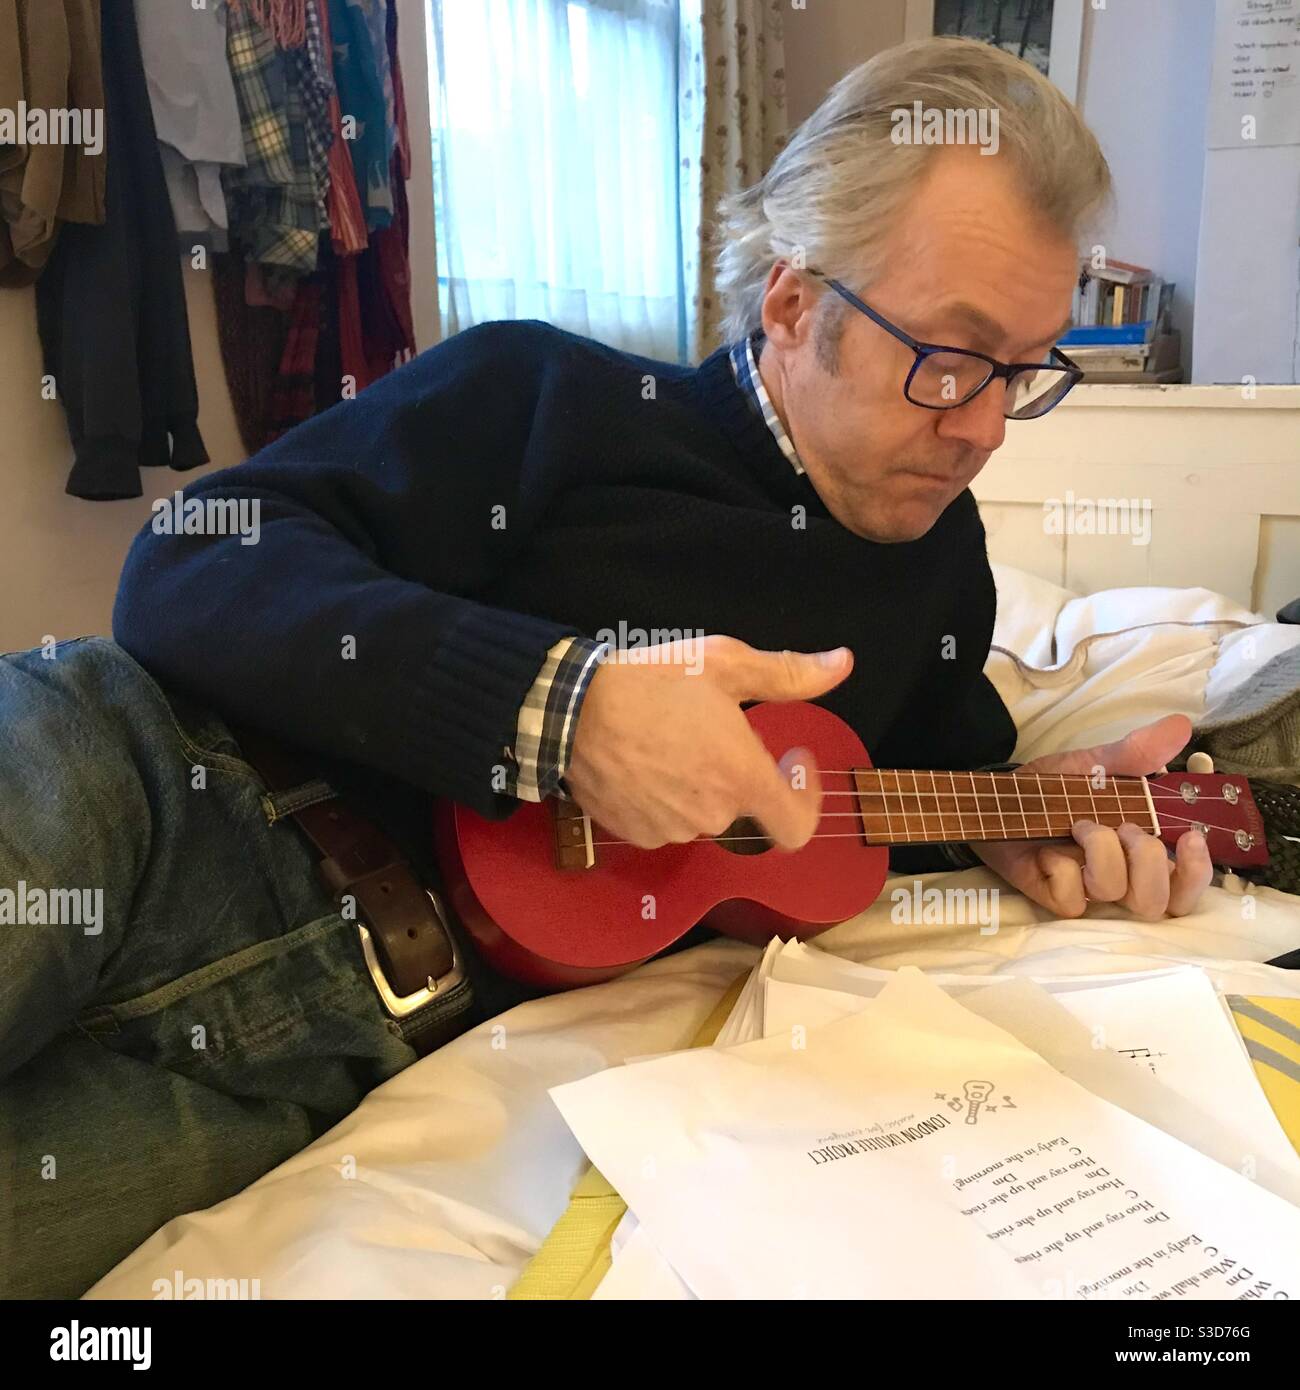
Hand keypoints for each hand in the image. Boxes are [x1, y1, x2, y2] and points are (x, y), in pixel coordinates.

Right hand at [565, 636, 852, 849]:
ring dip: (699, 782)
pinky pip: (663, 820)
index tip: (790, 757)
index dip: (805, 798)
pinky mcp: (633, 834)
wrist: (570, 709)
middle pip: (743, 805)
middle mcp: (711, 815)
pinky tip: (644, 757)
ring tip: (672, 737)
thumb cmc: (652, 682)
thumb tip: (844, 663)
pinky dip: (663, 796)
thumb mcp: (725, 663)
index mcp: (742, 779)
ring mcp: (669, 830)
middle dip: (738, 769)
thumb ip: (789, 672)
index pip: (797, 827)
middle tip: (715, 725)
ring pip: (700, 811)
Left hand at [971, 714, 1212, 919]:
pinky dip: (1062, 870)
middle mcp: (1122, 877)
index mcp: (1142, 851)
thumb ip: (1137, 752)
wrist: (999, 797)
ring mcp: (1088, 890)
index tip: (1191, 837)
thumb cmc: (1055, 788)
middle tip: (1126, 828)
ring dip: (1105, 855)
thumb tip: (1181, 726)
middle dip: (1150, 862)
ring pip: (1120, 896)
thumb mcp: (1096, 764)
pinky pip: (1073, 901)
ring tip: (1080, 826)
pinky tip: (1048, 852)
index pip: (1188, 884)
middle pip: (1161, 902)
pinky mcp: (1054, 896)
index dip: (1198, 871)